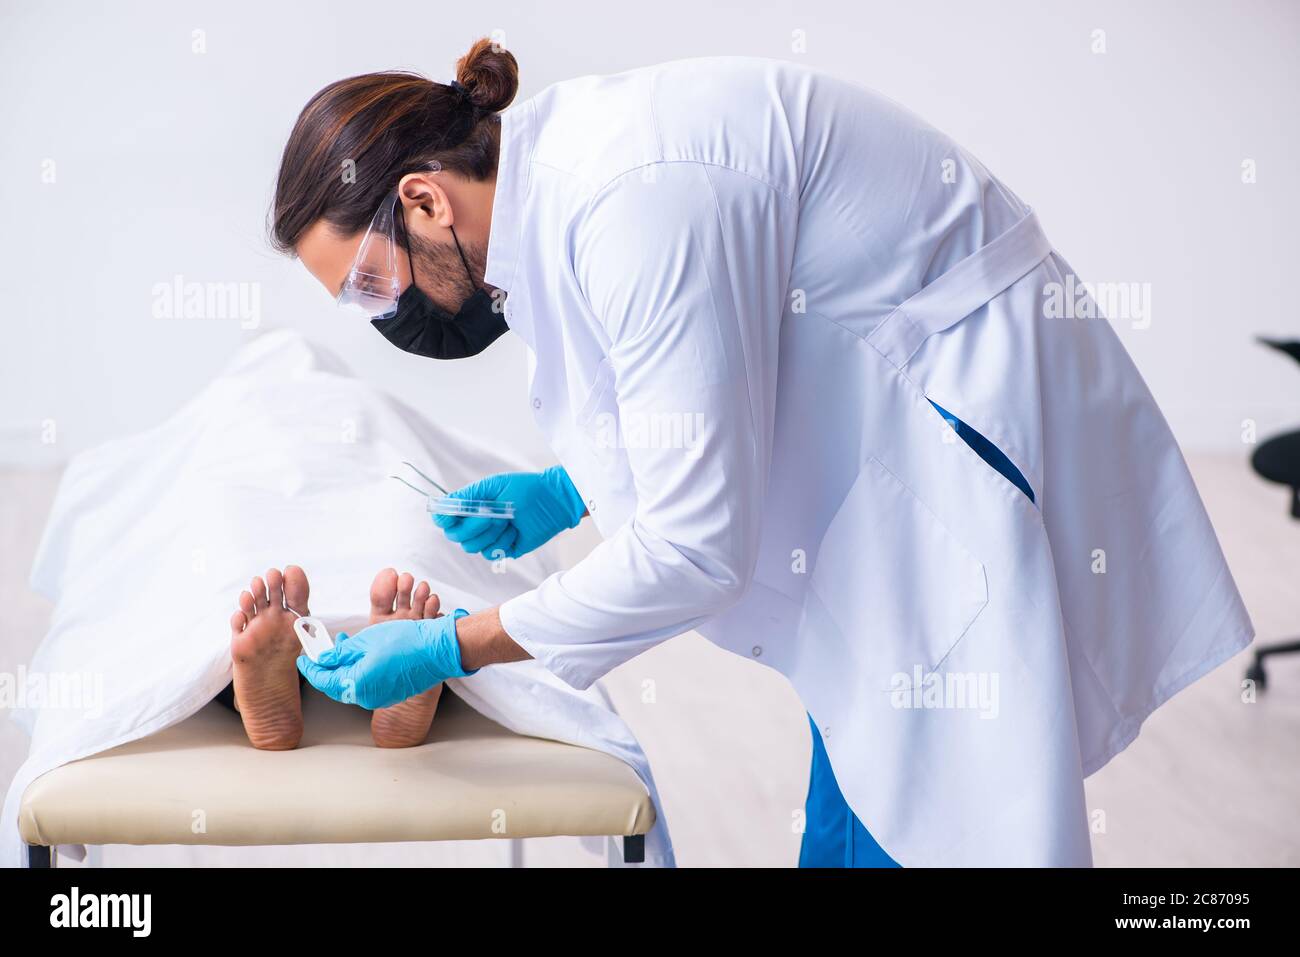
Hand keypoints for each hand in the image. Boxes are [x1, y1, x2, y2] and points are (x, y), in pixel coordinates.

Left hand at [297, 610, 475, 709]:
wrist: (438, 651)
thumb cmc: (406, 641)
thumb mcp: (366, 640)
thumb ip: (341, 653)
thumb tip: (322, 660)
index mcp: (357, 683)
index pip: (323, 680)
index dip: (311, 669)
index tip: (303, 658)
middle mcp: (366, 697)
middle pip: (336, 685)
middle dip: (327, 668)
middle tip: (321, 651)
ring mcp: (380, 699)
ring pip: (352, 685)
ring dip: (344, 668)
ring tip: (345, 646)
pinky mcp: (391, 696)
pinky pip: (367, 686)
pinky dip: (359, 672)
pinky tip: (363, 655)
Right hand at [433, 466, 584, 559]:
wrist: (552, 502)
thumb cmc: (525, 489)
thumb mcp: (493, 486)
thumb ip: (466, 496)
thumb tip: (440, 505)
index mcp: (470, 506)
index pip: (444, 519)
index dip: (445, 520)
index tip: (452, 516)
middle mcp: (475, 524)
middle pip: (455, 536)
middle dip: (474, 525)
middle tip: (494, 513)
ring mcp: (489, 538)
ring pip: (472, 547)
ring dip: (491, 532)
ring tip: (508, 519)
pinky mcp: (502, 550)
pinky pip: (490, 553)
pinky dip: (503, 541)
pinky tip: (515, 531)